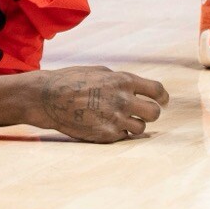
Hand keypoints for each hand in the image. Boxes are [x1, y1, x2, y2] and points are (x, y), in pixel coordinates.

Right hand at [25, 66, 167, 142]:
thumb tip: (140, 89)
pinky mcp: (107, 135)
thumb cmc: (72, 80)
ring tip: (118, 117)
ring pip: (141, 127)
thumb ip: (121, 80)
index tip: (161, 100)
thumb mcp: (99, 72)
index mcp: (122, 81)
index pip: (157, 90)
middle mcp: (122, 100)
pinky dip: (119, 131)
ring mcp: (115, 119)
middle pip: (154, 112)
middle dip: (150, 112)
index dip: (162, 97)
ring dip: (134, 123)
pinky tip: (105, 123)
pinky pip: (125, 136)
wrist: (47, 98)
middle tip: (141, 111)